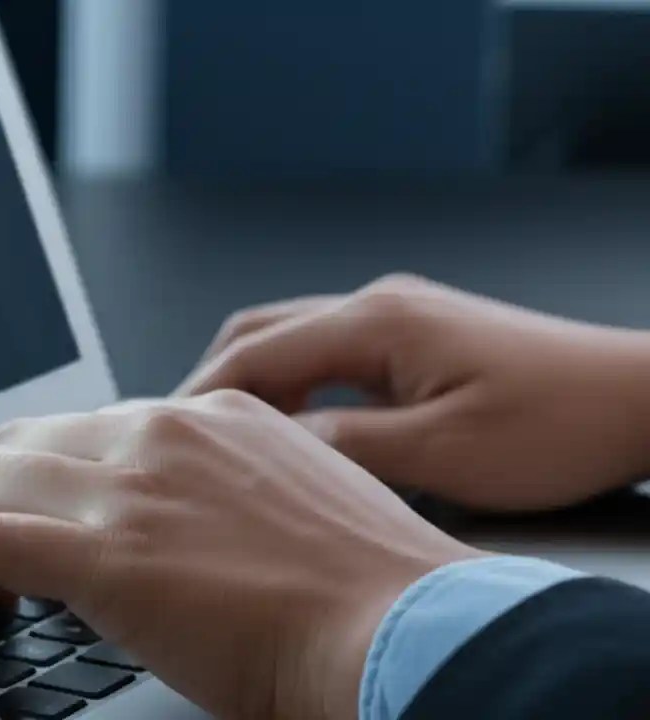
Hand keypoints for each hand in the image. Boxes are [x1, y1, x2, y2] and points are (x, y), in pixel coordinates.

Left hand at [0, 392, 479, 719]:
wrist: (404, 630)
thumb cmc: (371, 592)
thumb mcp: (297, 505)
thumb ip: (229, 497)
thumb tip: (180, 535)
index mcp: (211, 418)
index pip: (86, 428)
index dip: (40, 478)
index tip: (28, 519)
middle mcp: (161, 434)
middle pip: (21, 442)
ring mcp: (129, 489)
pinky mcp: (103, 553)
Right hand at [179, 274, 649, 511]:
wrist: (638, 398)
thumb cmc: (559, 424)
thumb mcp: (442, 454)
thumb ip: (348, 447)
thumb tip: (275, 450)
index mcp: (375, 323)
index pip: (253, 354)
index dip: (198, 398)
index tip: (163, 435)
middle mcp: (378, 306)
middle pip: (258, 333)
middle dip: (212, 383)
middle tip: (182, 438)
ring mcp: (398, 317)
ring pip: (292, 340)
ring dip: (253, 385)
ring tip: (228, 442)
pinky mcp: (417, 337)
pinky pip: (330, 355)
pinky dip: (295, 388)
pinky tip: (295, 432)